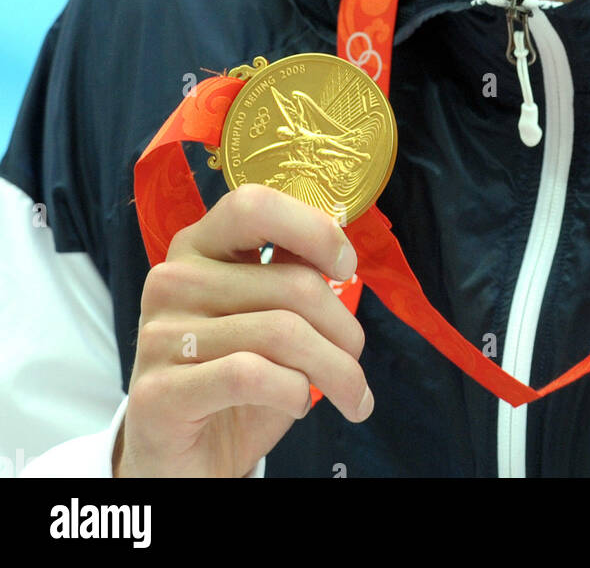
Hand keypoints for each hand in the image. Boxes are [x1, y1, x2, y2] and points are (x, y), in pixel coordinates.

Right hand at [113, 184, 372, 476]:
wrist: (184, 459)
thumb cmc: (236, 380)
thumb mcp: (266, 316)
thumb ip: (290, 273)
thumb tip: (338, 252)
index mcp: (198, 246)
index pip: (255, 205)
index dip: (313, 230)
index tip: (346, 268)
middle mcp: (172, 281)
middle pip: (290, 283)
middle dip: (344, 328)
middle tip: (357, 358)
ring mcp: (159, 336)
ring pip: (281, 333)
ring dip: (335, 369)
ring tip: (349, 392)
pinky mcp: (157, 393)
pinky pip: (250, 374)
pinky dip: (293, 391)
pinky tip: (299, 403)